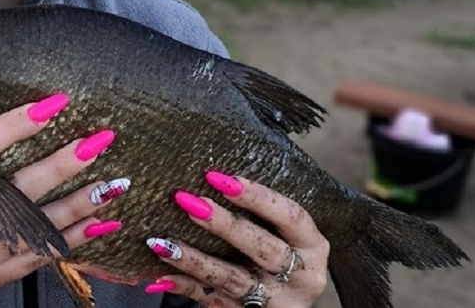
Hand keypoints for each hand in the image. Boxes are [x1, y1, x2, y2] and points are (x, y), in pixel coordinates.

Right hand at [0, 95, 117, 303]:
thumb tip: (12, 113)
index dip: (12, 127)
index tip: (51, 104)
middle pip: (17, 194)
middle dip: (63, 166)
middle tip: (98, 141)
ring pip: (38, 230)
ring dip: (82, 205)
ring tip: (116, 183)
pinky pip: (40, 257)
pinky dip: (73, 237)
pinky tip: (101, 220)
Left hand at [145, 174, 328, 307]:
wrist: (286, 305)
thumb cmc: (282, 255)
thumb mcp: (284, 235)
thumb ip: (260, 214)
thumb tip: (211, 179)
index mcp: (312, 246)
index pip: (290, 215)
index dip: (257, 196)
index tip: (219, 178)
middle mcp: (301, 276)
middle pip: (262, 248)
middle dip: (223, 224)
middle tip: (187, 201)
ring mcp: (276, 301)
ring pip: (233, 278)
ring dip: (194, 259)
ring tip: (162, 243)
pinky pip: (214, 301)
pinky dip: (187, 287)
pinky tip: (162, 276)